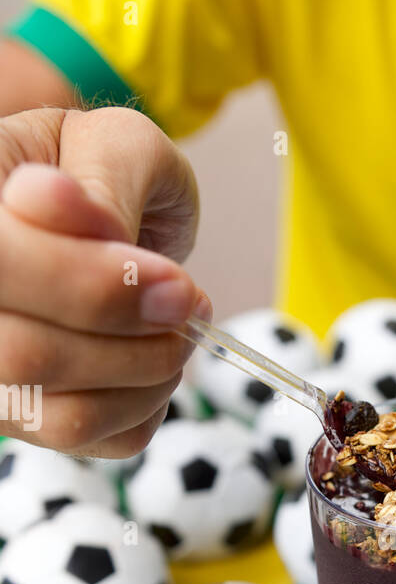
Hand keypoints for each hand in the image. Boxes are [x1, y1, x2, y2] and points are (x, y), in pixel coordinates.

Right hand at [0, 105, 209, 456]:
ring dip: (146, 377)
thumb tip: (85, 219)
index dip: (88, 286)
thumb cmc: (96, 171)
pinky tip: (151, 362)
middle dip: (132, 339)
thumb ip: (106, 179)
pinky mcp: (20, 418)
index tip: (174, 283)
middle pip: (21, 356)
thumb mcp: (112, 144)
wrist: (87, 211)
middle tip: (189, 303)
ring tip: (177, 328)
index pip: (1, 266)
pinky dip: (142, 408)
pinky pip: (85, 439)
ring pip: (55, 414)